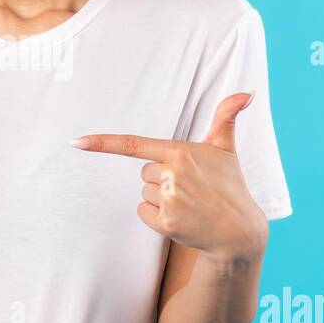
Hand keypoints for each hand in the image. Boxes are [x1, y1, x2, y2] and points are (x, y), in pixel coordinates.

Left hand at [71, 90, 267, 264]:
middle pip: (144, 172)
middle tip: (189, 186)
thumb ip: (226, 117)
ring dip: (160, 198)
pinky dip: (156, 216)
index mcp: (181, 152)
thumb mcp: (226, 149)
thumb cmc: (230, 185)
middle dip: (161, 178)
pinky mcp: (165, 222)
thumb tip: (247, 92)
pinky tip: (180, 217)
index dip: (102, 143)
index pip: (133, 144)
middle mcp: (172, 174)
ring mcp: (168, 200)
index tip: (77, 142)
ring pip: (144, 192)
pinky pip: (143, 212)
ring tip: (188, 202)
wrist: (238, 230)